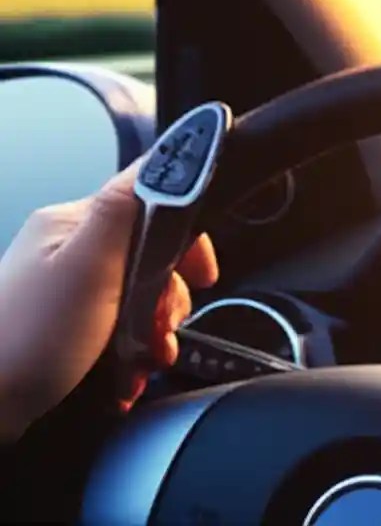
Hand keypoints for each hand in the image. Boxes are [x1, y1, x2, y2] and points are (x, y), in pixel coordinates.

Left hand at [0, 163, 217, 440]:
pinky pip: (119, 331)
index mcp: (73, 224)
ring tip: (145, 360)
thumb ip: (127, 209)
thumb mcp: (88, 266)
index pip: (152, 205)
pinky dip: (132, 355)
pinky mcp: (67, 328)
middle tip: (161, 328)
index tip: (201, 275)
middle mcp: (69, 250)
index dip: (186, 240)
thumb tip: (168, 157)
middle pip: (152, 257)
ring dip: (154, 333)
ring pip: (140, 298)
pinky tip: (127, 376)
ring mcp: (67, 290)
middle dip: (169, 298)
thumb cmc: (26, 341)